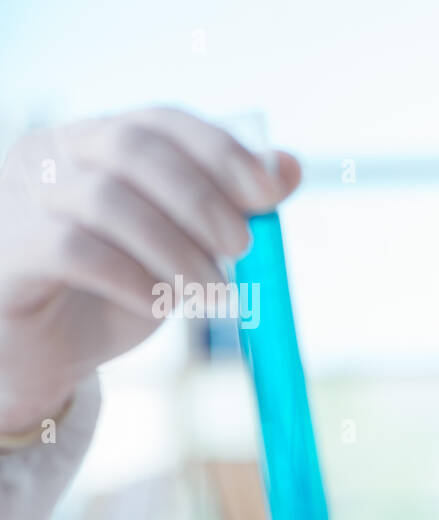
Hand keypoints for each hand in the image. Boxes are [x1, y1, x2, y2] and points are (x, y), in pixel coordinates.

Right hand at [0, 107, 301, 431]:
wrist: (47, 356)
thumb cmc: (116, 292)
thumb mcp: (183, 247)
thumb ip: (230, 208)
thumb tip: (289, 168)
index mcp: (97, 142)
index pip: (161, 122)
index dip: (221, 151)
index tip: (270, 193)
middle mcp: (53, 156)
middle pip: (134, 147)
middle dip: (202, 198)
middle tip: (243, 249)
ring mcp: (22, 199)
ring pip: (107, 200)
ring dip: (177, 250)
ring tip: (214, 294)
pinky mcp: (10, 252)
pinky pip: (73, 250)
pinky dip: (131, 277)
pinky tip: (159, 304)